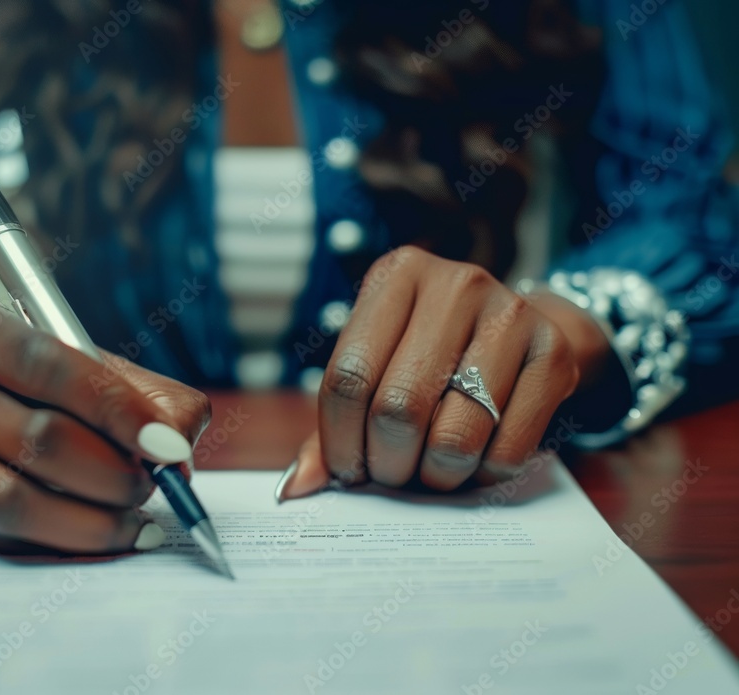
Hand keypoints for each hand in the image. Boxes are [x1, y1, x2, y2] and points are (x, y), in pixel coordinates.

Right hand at [0, 296, 210, 554]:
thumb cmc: (39, 378)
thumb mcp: (88, 362)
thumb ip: (146, 393)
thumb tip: (180, 445)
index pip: (46, 363)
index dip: (114, 408)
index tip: (166, 445)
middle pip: (35, 435)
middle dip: (112, 470)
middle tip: (155, 483)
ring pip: (11, 496)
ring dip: (91, 518)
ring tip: (137, 516)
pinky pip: (1, 535)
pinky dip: (64, 542)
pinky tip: (107, 536)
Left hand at [277, 247, 609, 498]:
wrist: (522, 329)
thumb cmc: (431, 354)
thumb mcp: (379, 365)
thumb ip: (334, 425)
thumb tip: (295, 489)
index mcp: (396, 276)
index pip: (347, 377)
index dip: (340, 441)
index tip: (348, 471)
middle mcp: (455, 284)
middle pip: (397, 408)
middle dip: (387, 463)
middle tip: (391, 474)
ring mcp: (511, 314)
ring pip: (454, 435)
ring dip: (435, 476)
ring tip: (430, 470)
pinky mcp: (554, 354)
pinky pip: (508, 449)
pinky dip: (483, 476)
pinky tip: (474, 461)